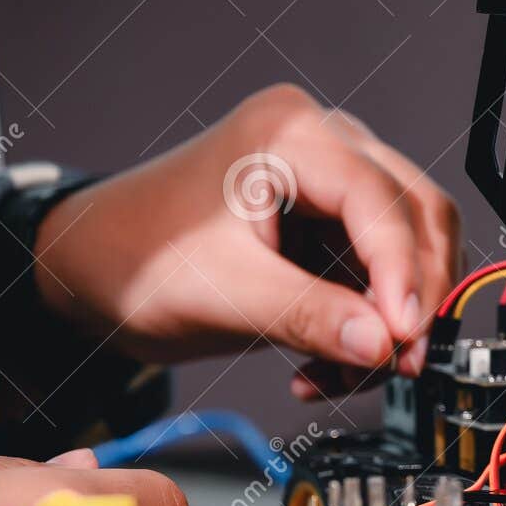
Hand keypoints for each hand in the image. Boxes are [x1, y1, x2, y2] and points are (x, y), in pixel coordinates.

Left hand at [34, 84, 460, 398]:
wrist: (89, 268)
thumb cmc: (132, 256)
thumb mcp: (220, 293)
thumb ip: (308, 316)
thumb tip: (384, 345)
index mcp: (290, 134)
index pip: (380, 199)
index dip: (403, 272)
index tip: (403, 338)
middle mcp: (322, 142)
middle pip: (416, 213)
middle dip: (415, 294)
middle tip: (402, 361)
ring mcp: (330, 180)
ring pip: (411, 245)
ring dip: (394, 317)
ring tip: (354, 371)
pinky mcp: (331, 221)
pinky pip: (382, 271)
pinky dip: (370, 323)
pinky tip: (331, 363)